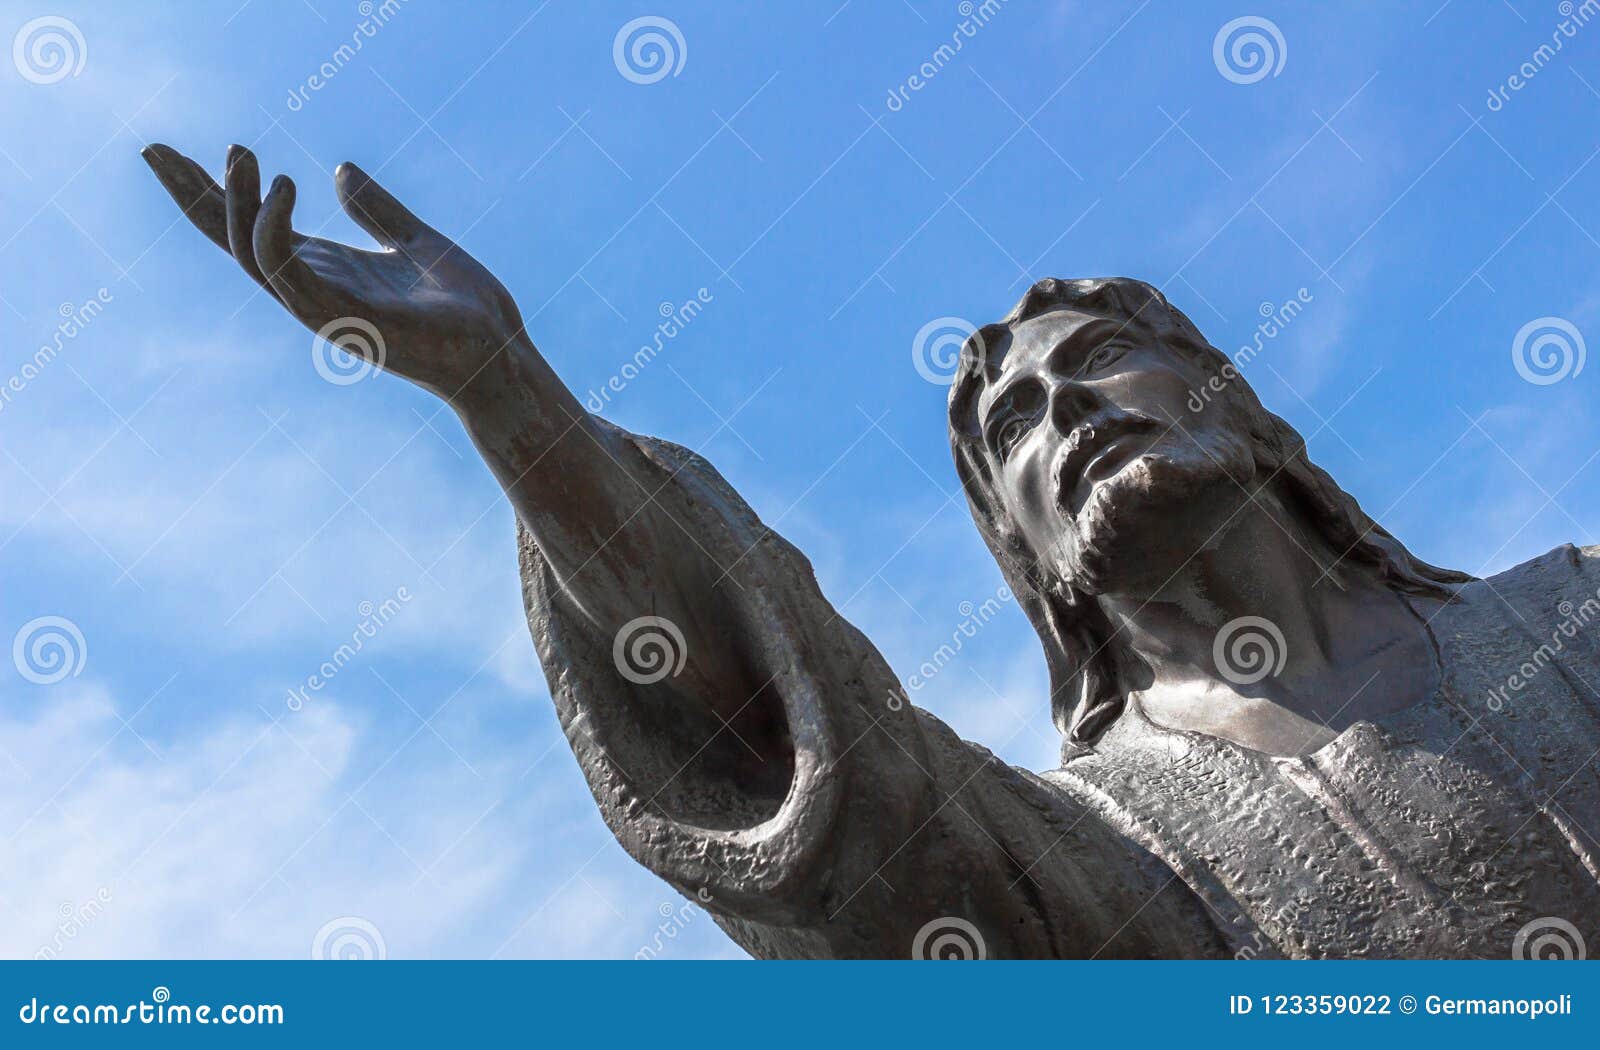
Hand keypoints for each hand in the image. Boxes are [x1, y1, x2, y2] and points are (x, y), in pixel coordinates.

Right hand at [142, 143, 526, 400]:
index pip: (252, 231)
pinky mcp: (346, 319)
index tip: (172, 155)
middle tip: (156, 150)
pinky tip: (283, 186)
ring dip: (236, 204)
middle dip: (193, 199)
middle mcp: (316, 292)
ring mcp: (327, 309)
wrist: (500, 354)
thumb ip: (378, 210)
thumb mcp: (417, 242)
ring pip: (252, 256)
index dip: (210, 195)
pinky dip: (275, 230)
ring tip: (244, 153)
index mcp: (329, 272)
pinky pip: (289, 274)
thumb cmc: (467, 310)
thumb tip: (341, 169)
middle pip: (232, 244)